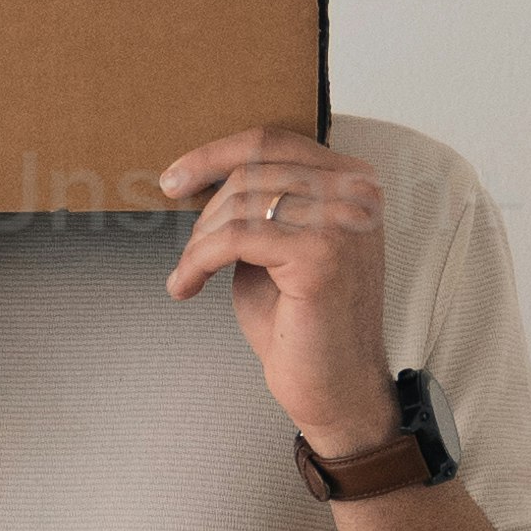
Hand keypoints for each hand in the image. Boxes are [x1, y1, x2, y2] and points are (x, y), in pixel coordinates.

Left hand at [161, 130, 398, 460]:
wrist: (335, 389)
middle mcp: (356, 194)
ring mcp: (343, 222)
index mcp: (353, 183)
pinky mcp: (321, 255)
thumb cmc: (303, 326)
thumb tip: (202, 178)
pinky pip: (234, 239)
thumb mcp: (275, 249)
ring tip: (189, 275)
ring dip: (199, 242)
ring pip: (239, 203)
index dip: (214, 154)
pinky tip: (185, 286)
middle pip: (252, 170)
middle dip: (205, 212)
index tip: (174, 178)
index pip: (273, 142)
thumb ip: (258, 207)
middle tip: (190, 254)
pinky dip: (197, 261)